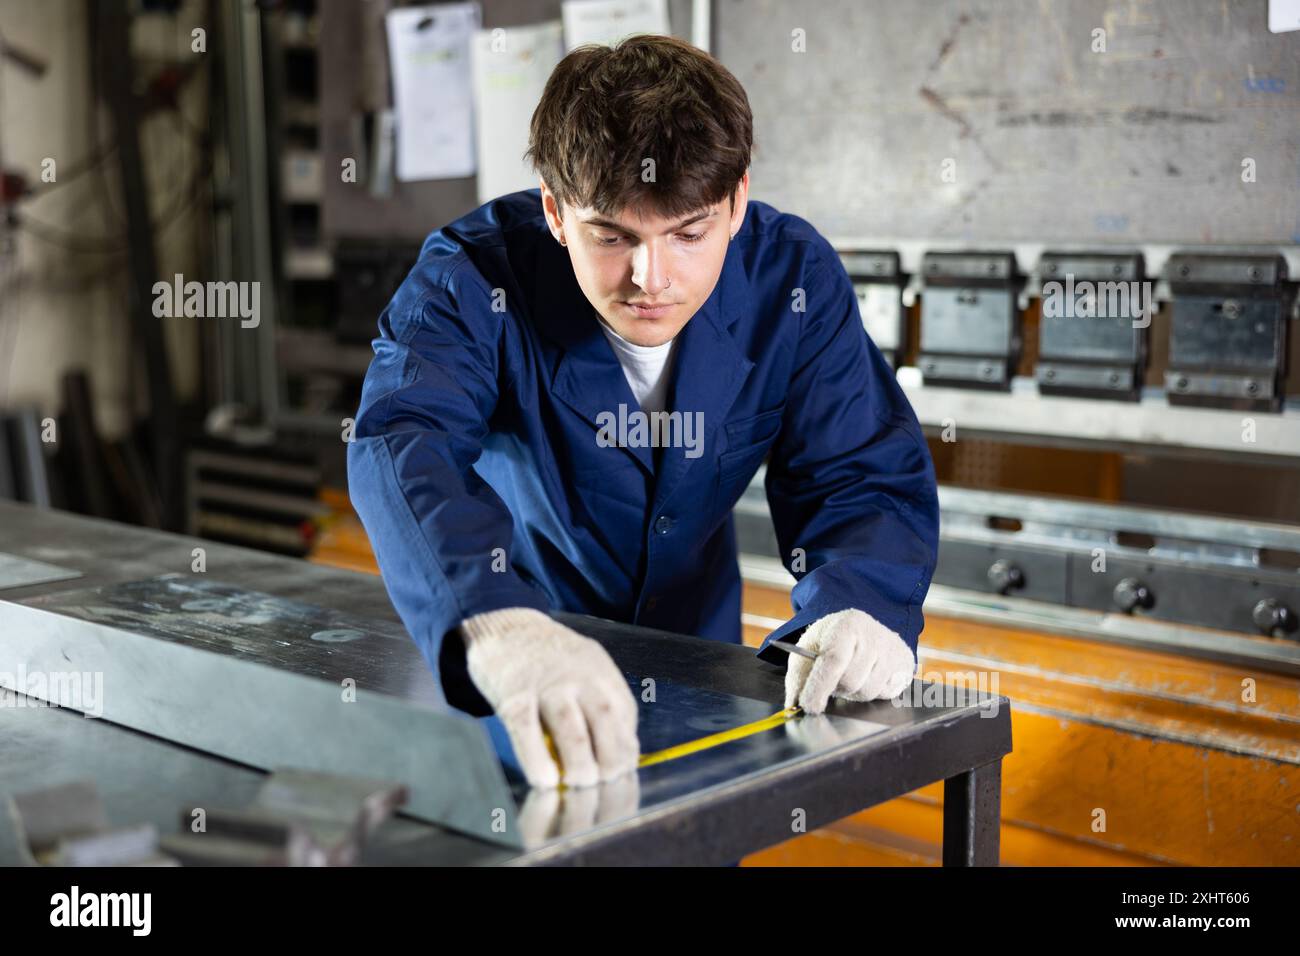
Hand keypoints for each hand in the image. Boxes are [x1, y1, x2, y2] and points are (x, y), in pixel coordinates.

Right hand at [460, 608, 639, 787]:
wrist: (504, 625)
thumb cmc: (547, 655)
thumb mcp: (584, 663)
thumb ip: (600, 697)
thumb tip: (617, 746)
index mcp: (599, 668)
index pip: (625, 710)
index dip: (628, 744)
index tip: (625, 766)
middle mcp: (577, 676)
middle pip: (604, 721)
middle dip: (610, 759)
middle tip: (605, 781)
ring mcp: (545, 687)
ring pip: (571, 732)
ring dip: (580, 765)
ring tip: (580, 783)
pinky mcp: (513, 698)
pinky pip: (527, 734)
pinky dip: (538, 761)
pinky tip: (545, 779)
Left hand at [783, 608, 915, 714]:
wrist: (861, 630)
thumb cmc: (830, 642)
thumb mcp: (808, 651)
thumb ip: (799, 678)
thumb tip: (793, 705)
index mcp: (846, 625)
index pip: (833, 660)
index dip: (820, 687)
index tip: (809, 707)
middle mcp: (873, 634)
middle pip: (850, 681)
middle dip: (837, 688)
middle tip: (833, 680)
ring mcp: (892, 648)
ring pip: (868, 691)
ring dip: (854, 693)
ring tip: (850, 676)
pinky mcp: (905, 663)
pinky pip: (886, 694)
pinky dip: (872, 692)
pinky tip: (868, 676)